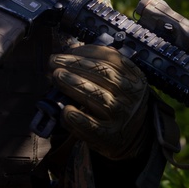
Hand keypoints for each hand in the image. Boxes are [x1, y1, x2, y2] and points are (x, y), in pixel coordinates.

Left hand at [49, 44, 149, 159]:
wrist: (131, 137)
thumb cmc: (117, 102)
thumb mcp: (117, 82)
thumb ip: (98, 65)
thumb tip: (71, 50)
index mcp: (134, 77)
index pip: (112, 59)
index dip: (87, 52)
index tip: (68, 50)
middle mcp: (131, 95)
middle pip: (103, 74)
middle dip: (76, 65)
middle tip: (54, 62)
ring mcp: (121, 116)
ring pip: (98, 97)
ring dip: (75, 84)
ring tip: (57, 76)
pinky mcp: (110, 136)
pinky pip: (92, 127)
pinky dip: (78, 118)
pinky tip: (65, 110)